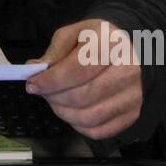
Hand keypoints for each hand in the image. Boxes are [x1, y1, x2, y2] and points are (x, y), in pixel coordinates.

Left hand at [25, 20, 142, 139]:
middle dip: (54, 97)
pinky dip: (78, 125)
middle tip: (43, 92)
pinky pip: (98, 131)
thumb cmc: (95, 41)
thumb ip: (54, 51)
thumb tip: (35, 69)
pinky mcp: (132, 114)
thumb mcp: (73, 34)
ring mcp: (133, 95)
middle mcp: (128, 70)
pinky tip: (72, 111)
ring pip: (89, 117)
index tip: (32, 84)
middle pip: (82, 96)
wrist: (126, 51)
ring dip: (63, 113)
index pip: (77, 69)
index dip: (51, 80)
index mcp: (111, 44)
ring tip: (55, 100)